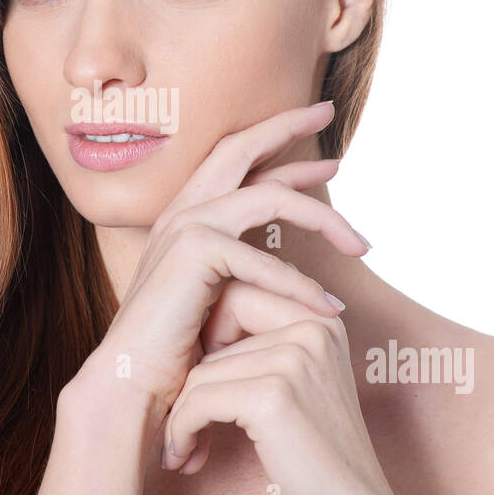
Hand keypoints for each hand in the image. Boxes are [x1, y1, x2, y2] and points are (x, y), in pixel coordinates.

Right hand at [67, 101, 369, 428]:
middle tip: (327, 110)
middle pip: (241, 148)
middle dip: (286, 125)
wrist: (132, 384)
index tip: (323, 151)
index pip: (235, 163)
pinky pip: (263, 258)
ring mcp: (184, 225)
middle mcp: (180, 211)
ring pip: (269, 197)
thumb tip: (283, 265)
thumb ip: (241, 273)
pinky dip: (298, 285)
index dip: (278, 146)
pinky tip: (326, 308)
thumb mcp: (214, 300)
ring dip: (322, 217)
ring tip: (361, 244)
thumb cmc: (172, 353)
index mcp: (183, 217)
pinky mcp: (193, 250)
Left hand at [160, 316, 410, 494]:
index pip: (237, 300)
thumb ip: (265, 344)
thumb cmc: (316, 451)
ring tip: (184, 444)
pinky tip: (185, 454)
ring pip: (200, 371)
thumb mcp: (299, 381)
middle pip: (215, 334)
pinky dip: (182, 429)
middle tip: (183, 421)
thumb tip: (202, 318)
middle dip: (190, 379)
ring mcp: (294, 359)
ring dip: (182, 413)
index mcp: (319, 318)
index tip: (198, 387)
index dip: (207, 342)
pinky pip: (198, 400)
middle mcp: (312, 329)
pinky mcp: (273, 396)